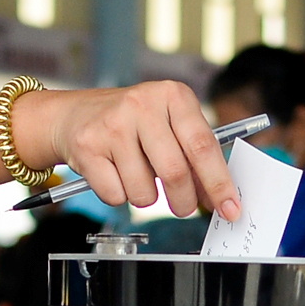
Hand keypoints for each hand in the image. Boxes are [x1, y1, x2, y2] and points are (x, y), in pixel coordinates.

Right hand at [27, 81, 241, 220]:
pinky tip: (113, 173)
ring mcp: (113, 124)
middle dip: (183, 202)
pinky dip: (119, 196)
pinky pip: (116, 195)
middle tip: (183, 208)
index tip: (231, 209)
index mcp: (173, 96)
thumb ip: (194, 155)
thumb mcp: (167, 124)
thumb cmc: (131, 124)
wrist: (73, 115)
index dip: (219, 183)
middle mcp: (143, 104)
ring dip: (145, 197)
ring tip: (136, 176)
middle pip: (175, 173)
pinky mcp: (88, 146)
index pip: (203, 146)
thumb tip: (218, 197)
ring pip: (144, 191)